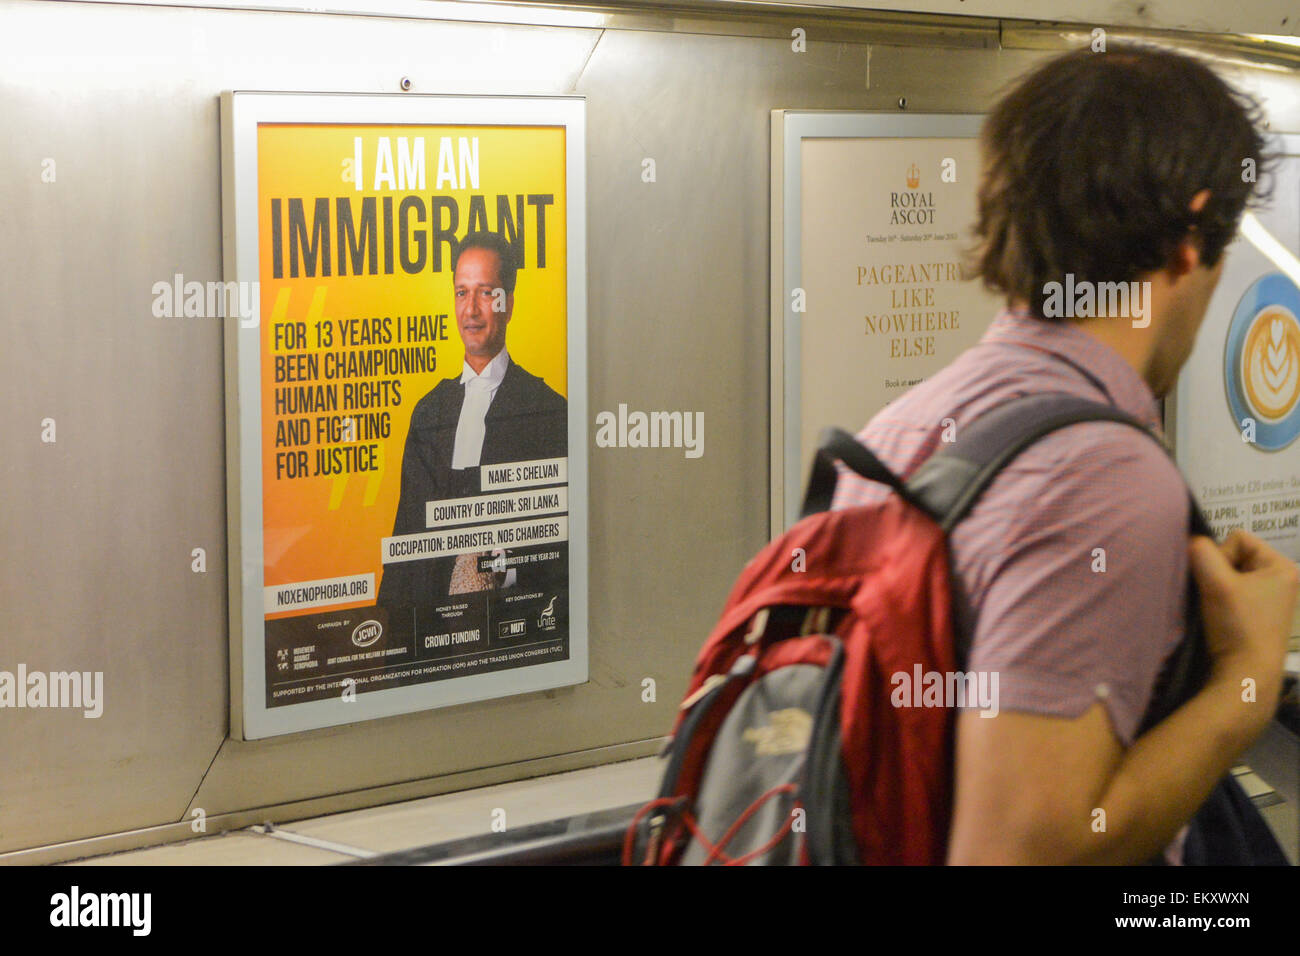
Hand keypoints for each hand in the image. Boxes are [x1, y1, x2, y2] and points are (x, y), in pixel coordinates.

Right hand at [1188, 529, 1297, 717]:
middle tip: (1217, 597)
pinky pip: (1235, 594)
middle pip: (1235, 556)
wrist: (1247, 675)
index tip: (1218, 583)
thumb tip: (1190, 542)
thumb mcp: (1216, 583)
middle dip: (1219, 573)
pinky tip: (1222, 618)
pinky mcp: (1261, 615)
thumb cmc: (1238, 625)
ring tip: (1218, 608)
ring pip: (1231, 576)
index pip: (1238, 538)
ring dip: (1218, 588)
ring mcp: (1273, 599)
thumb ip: (1200, 552)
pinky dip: (1223, 602)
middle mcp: (1283, 579)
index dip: (1220, 556)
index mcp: (1283, 567)